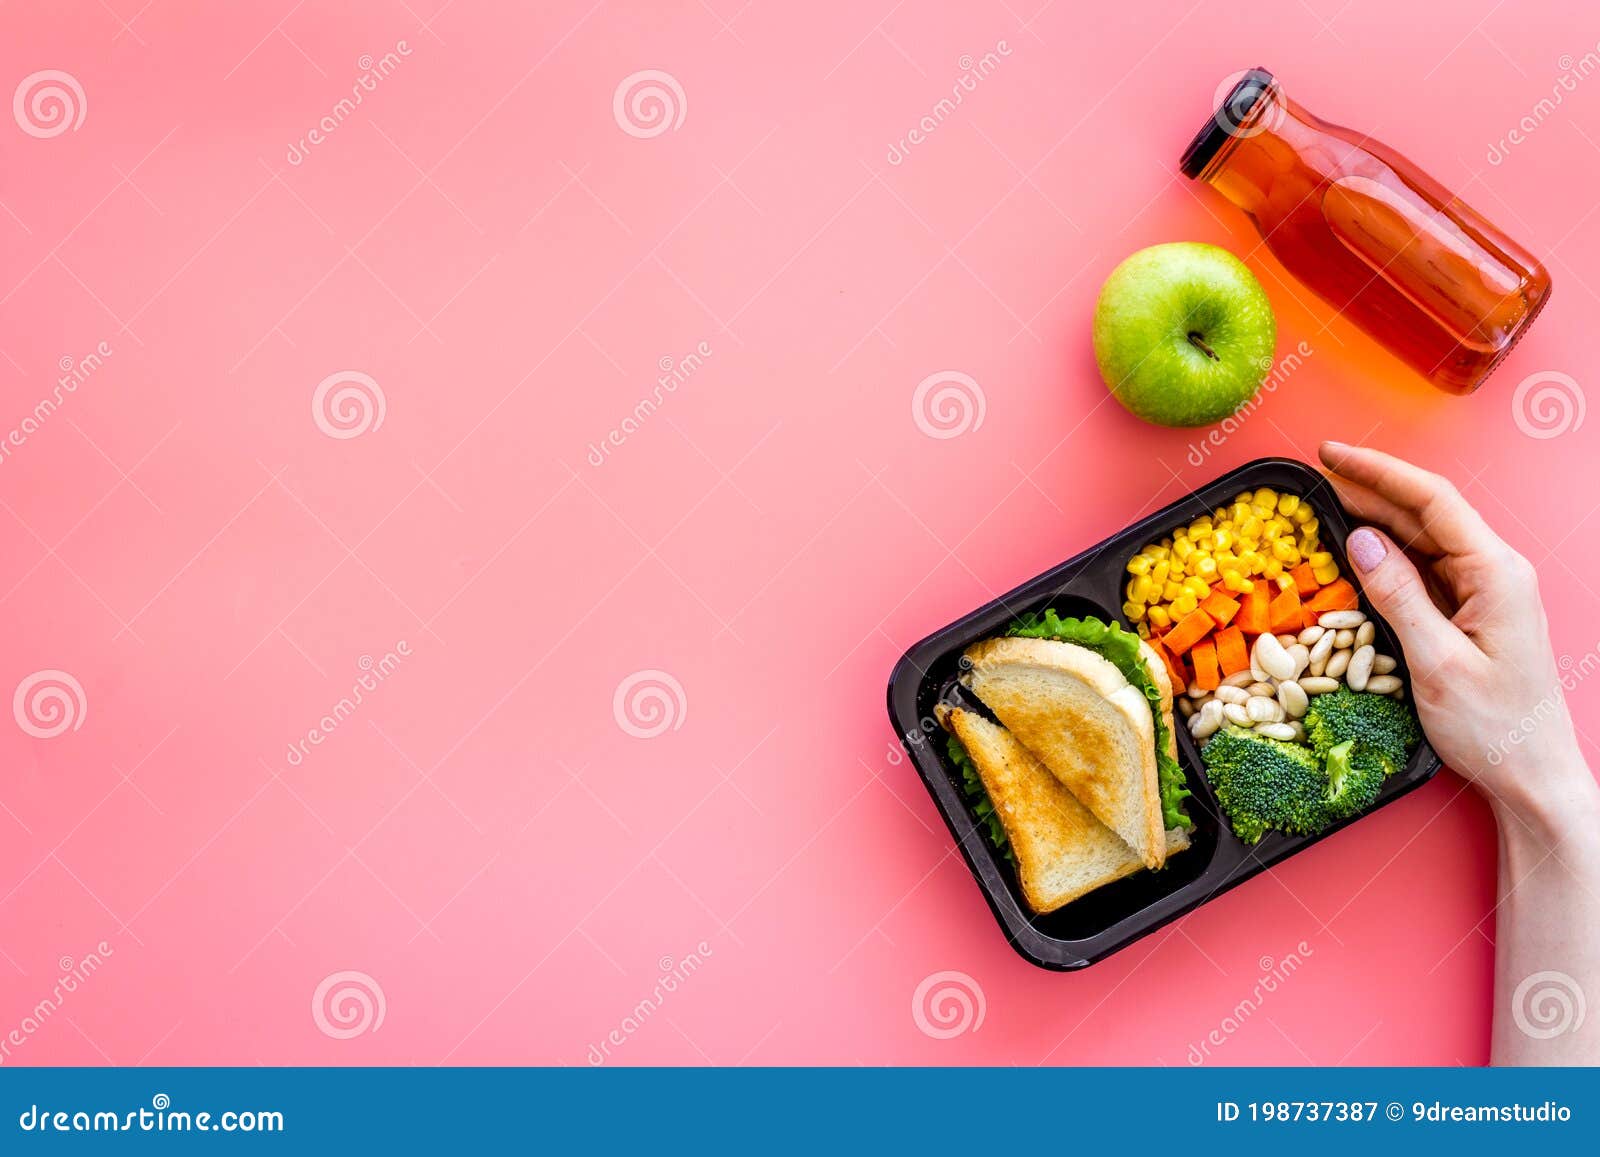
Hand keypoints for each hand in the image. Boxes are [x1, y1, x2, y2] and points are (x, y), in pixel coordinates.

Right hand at [1318, 442, 1597, 833]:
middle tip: (1316, 476)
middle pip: (1427, 513)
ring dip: (1377, 521)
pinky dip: (1388, 558)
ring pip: (1424, 540)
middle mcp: (1495, 573)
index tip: (1330, 456)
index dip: (1377, 472)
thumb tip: (1361, 539)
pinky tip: (1358, 554)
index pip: (1432, 500)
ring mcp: (1486, 593)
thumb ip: (1398, 596)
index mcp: (1496, 573)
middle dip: (1371, 489)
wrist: (1534, 776)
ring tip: (1327, 505)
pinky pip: (1426, 571)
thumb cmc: (1495, 728)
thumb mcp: (1437, 663)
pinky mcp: (1474, 614)